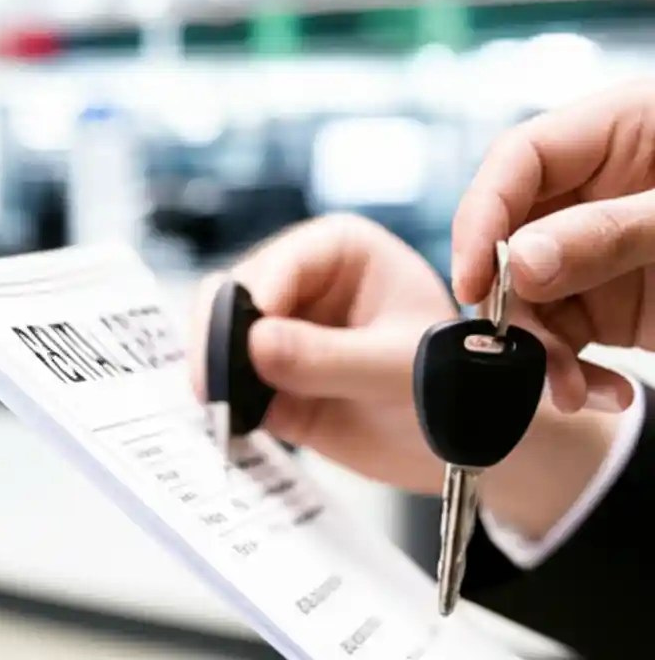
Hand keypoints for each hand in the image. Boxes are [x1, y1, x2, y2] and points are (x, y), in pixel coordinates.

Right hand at [191, 214, 618, 538]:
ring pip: (218, 336)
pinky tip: (231, 422)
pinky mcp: (269, 375)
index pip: (280, 265)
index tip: (250, 346)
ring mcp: (281, 330)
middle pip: (235, 296)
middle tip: (216, 385)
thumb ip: (331, 358)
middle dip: (221, 337)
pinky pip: (226, 381)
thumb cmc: (462, 383)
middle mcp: (302, 281)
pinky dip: (222, 401)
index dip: (256, 303)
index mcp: (341, 250)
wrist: (476, 440)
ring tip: (225, 408)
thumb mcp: (405, 368)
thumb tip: (256, 346)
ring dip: (215, 371)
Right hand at [451, 80, 654, 412]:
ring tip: (573, 390)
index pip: (520, 160)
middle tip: (528, 354)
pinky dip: (572, 371)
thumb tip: (516, 262)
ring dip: (542, 351)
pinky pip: (565, 335)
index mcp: (621, 133)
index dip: (484, 215)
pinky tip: (600, 393)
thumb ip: (611, 233)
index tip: (474, 278)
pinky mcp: (613, 301)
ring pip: (529, 297)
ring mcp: (602, 249)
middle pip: (511, 236)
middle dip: (513, 303)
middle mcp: (598, 190)